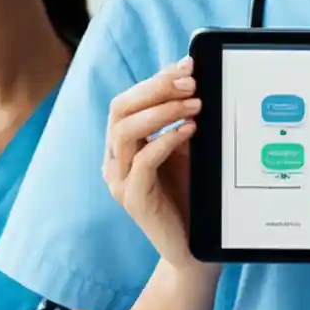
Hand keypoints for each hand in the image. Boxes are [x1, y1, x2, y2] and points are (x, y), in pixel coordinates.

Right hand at [102, 56, 200, 268]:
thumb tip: (193, 74)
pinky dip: (166, 140)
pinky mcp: (133, 199)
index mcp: (123, 144)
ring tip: (195, 104)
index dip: (155, 79)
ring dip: (162, 111)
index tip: (187, 65)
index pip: (128, 100)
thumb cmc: (190, 193)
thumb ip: (183, 116)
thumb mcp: (187, 147)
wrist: (194, 245)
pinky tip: (190, 131)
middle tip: (191, 81)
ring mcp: (120, 180)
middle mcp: (115, 159)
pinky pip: (143, 162)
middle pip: (120, 109)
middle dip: (156, 88)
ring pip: (125, 131)